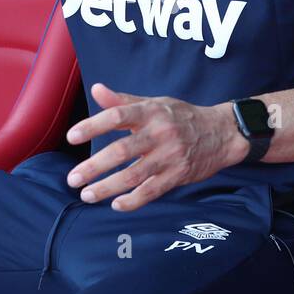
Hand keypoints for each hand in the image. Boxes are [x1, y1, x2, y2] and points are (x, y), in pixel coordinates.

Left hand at [64, 82, 250, 211]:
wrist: (222, 133)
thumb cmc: (182, 116)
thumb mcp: (155, 103)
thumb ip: (123, 101)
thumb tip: (96, 89)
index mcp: (151, 112)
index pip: (117, 116)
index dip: (92, 125)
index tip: (71, 137)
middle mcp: (159, 133)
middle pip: (121, 151)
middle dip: (93, 167)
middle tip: (73, 179)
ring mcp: (169, 156)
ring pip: (133, 176)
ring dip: (107, 188)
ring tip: (87, 195)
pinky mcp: (178, 176)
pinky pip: (152, 191)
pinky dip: (132, 201)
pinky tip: (116, 204)